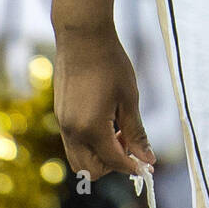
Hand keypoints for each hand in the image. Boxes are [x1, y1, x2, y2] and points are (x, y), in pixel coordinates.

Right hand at [53, 30, 154, 182]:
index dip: (132, 166)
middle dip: (114, 165)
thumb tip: (147, 158)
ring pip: (79, 160)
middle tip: (131, 143)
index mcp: (91, 128)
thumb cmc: (110, 64)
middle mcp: (72, 132)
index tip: (148, 164)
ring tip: (119, 131)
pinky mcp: (61, 116)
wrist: (82, 37)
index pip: (113, 162)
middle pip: (91, 170)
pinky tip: (107, 122)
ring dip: (101, 156)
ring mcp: (63, 125)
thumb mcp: (129, 98)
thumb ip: (136, 132)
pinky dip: (91, 144)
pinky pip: (74, 144)